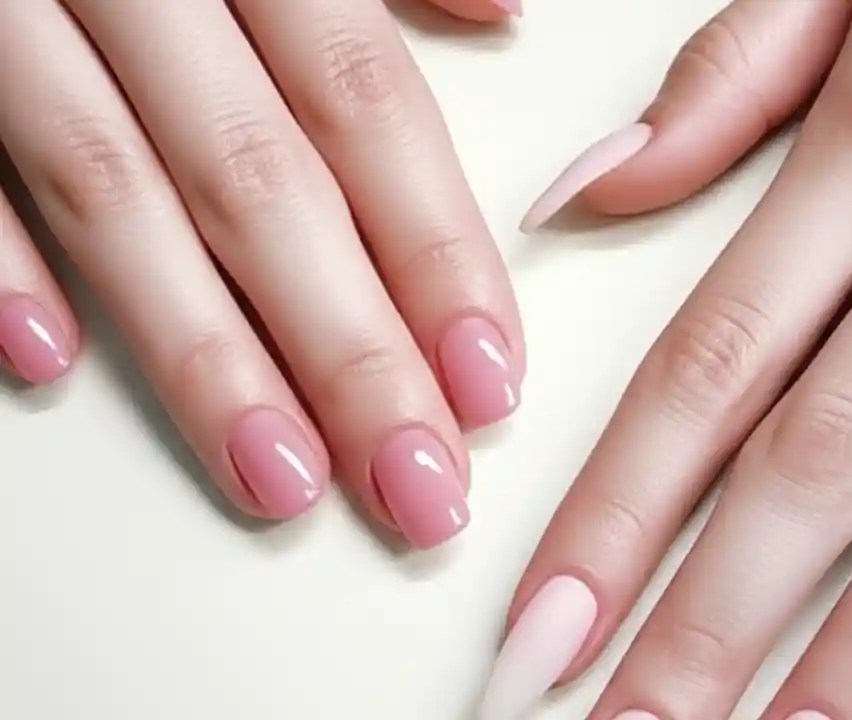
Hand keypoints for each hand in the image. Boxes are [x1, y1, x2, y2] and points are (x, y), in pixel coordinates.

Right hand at [0, 0, 523, 547]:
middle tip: (418, 483)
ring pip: (118, 193)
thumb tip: (500, 9)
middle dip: (349, 348)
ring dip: (201, 349)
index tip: (490, 381)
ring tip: (283, 477)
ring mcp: (12, 6)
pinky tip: (47, 367)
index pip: (368, 112)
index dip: (435, 252)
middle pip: (263, 183)